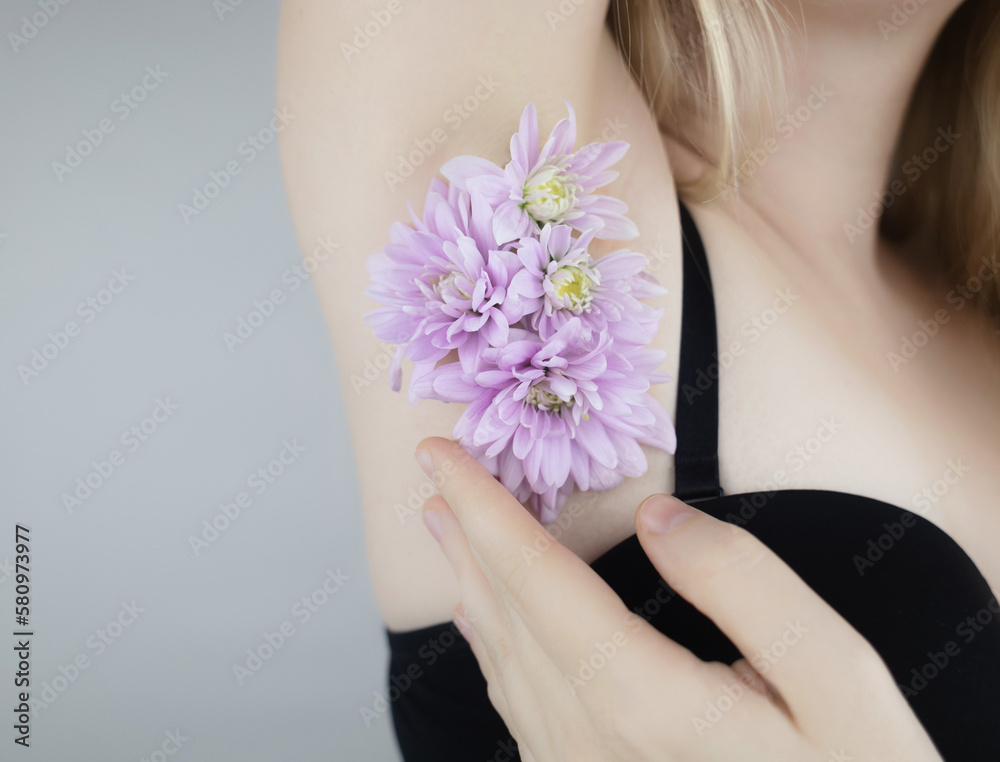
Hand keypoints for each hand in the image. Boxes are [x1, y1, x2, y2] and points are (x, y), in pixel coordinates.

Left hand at [414, 436, 943, 761]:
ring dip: (473, 585)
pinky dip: (495, 646)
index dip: (482, 507)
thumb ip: (740, 582)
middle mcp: (588, 742)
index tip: (441, 455)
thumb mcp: (835, 675)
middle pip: (504, 616)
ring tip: (449, 534)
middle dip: (466, 537)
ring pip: (502, 663)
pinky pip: (520, 707)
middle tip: (434, 480)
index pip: (534, 577)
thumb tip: (656, 518)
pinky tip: (489, 625)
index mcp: (641, 699)